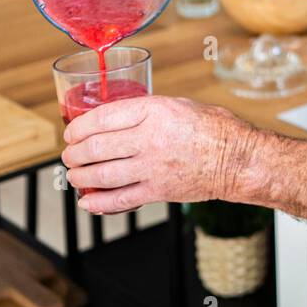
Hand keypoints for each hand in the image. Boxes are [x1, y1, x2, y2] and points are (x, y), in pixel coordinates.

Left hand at [61, 93, 265, 214]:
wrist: (237, 160)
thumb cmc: (214, 129)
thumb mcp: (178, 105)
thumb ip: (146, 110)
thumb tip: (118, 117)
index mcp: (154, 111)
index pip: (103, 118)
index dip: (79, 127)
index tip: (71, 132)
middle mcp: (150, 139)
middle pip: (96, 147)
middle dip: (74, 153)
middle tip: (69, 155)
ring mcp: (152, 167)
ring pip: (102, 174)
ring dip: (80, 176)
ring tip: (74, 176)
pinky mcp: (157, 191)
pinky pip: (120, 199)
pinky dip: (98, 202)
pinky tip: (87, 201)